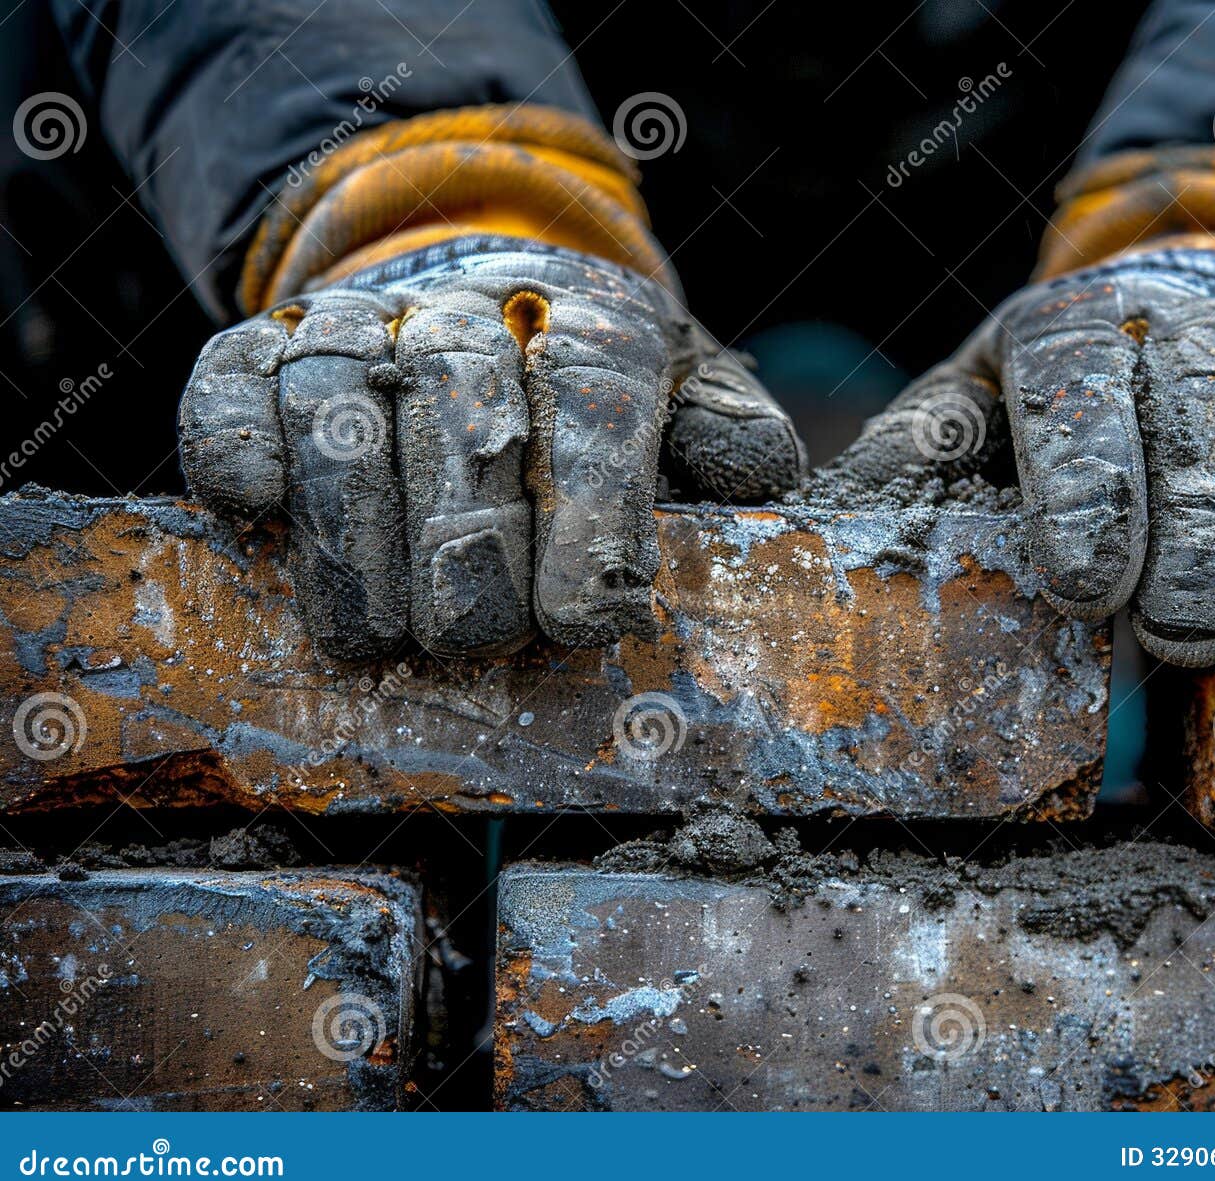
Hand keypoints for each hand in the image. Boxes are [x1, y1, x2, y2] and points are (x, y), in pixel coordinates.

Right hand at [181, 237, 804, 658]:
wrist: (468, 279)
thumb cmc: (587, 380)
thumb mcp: (679, 391)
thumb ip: (722, 430)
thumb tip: (757, 472)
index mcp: (586, 318)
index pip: (592, 402)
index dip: (590, 514)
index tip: (585, 620)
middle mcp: (467, 306)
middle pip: (461, 405)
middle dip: (468, 539)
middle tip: (477, 639)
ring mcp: (357, 323)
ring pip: (340, 404)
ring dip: (356, 527)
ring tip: (377, 638)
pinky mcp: (258, 347)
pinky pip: (229, 385)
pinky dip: (237, 447)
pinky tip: (258, 507)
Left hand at [829, 247, 1214, 665]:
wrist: (1197, 322)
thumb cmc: (1069, 410)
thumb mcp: (972, 423)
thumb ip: (916, 471)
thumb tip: (823, 546)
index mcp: (1072, 328)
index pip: (1078, 383)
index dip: (1086, 485)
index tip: (1085, 585)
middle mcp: (1189, 319)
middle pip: (1204, 408)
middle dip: (1199, 533)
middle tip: (1182, 634)